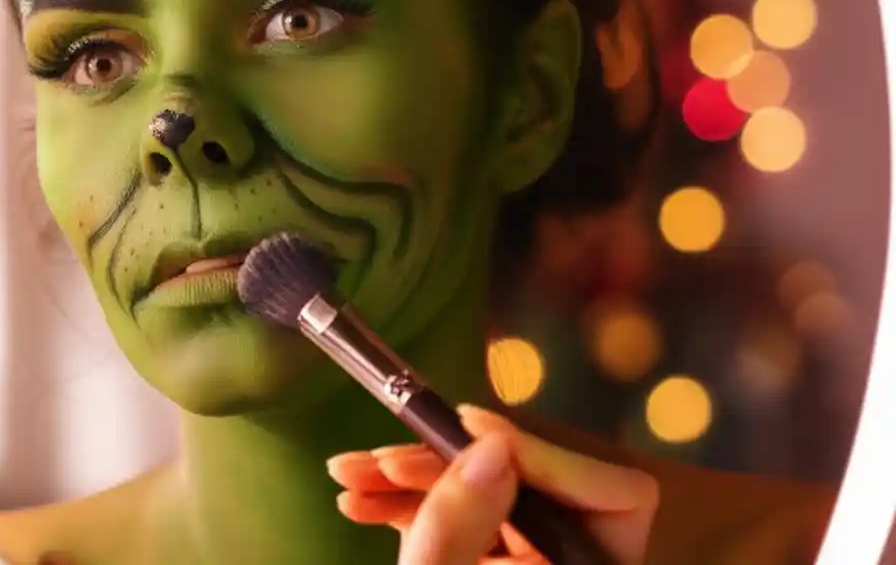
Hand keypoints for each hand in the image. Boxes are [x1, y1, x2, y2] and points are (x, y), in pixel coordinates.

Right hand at [327, 405, 658, 563]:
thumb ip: (459, 523)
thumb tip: (489, 444)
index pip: (617, 496)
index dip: (547, 456)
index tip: (467, 435)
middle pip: (541, 490)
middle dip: (453, 464)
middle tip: (380, 460)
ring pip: (496, 502)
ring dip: (416, 483)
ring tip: (347, 477)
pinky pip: (472, 527)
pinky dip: (415, 510)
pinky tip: (359, 504)